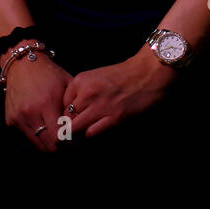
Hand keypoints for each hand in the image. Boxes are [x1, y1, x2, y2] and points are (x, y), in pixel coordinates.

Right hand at [2, 48, 72, 153]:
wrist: (22, 64)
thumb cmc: (49, 73)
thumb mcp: (67, 84)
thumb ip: (73, 106)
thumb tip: (81, 127)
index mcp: (46, 103)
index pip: (59, 136)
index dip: (69, 142)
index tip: (75, 140)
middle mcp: (30, 113)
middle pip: (48, 145)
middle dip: (60, 146)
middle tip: (67, 141)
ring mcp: (18, 117)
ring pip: (37, 144)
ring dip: (47, 142)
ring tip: (56, 134)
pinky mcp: (10, 120)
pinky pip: (26, 135)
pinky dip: (36, 134)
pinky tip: (43, 125)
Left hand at [62, 48, 178, 141]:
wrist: (148, 72)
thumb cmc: (123, 75)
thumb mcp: (96, 76)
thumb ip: (82, 92)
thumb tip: (71, 112)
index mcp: (80, 80)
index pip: (61, 106)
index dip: (66, 116)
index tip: (72, 121)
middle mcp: (86, 93)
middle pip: (66, 119)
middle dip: (69, 128)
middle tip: (73, 135)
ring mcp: (100, 106)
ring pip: (75, 129)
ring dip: (78, 135)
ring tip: (83, 137)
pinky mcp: (113, 117)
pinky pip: (91, 133)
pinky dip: (92, 136)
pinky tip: (98, 133)